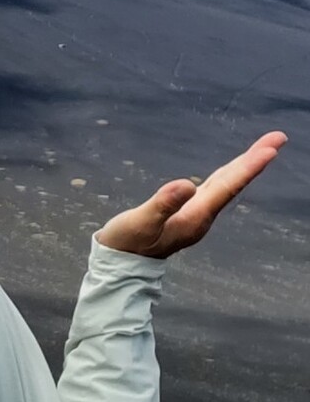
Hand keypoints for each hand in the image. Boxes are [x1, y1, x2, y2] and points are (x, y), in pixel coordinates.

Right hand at [95, 132, 287, 258]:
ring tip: (264, 148)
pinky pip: (217, 187)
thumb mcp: (141, 223)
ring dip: (246, 165)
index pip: (228, 187)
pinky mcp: (189, 211)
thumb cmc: (129, 243)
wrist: (122, 263)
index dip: (249, 168)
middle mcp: (202, 215)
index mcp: (195, 217)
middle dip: (255, 160)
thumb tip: (186, 185)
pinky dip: (230, 174)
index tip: (271, 150)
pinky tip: (233, 169)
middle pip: (234, 183)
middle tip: (278, 138)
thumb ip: (163, 205)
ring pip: (227, 184)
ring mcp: (197, 214)